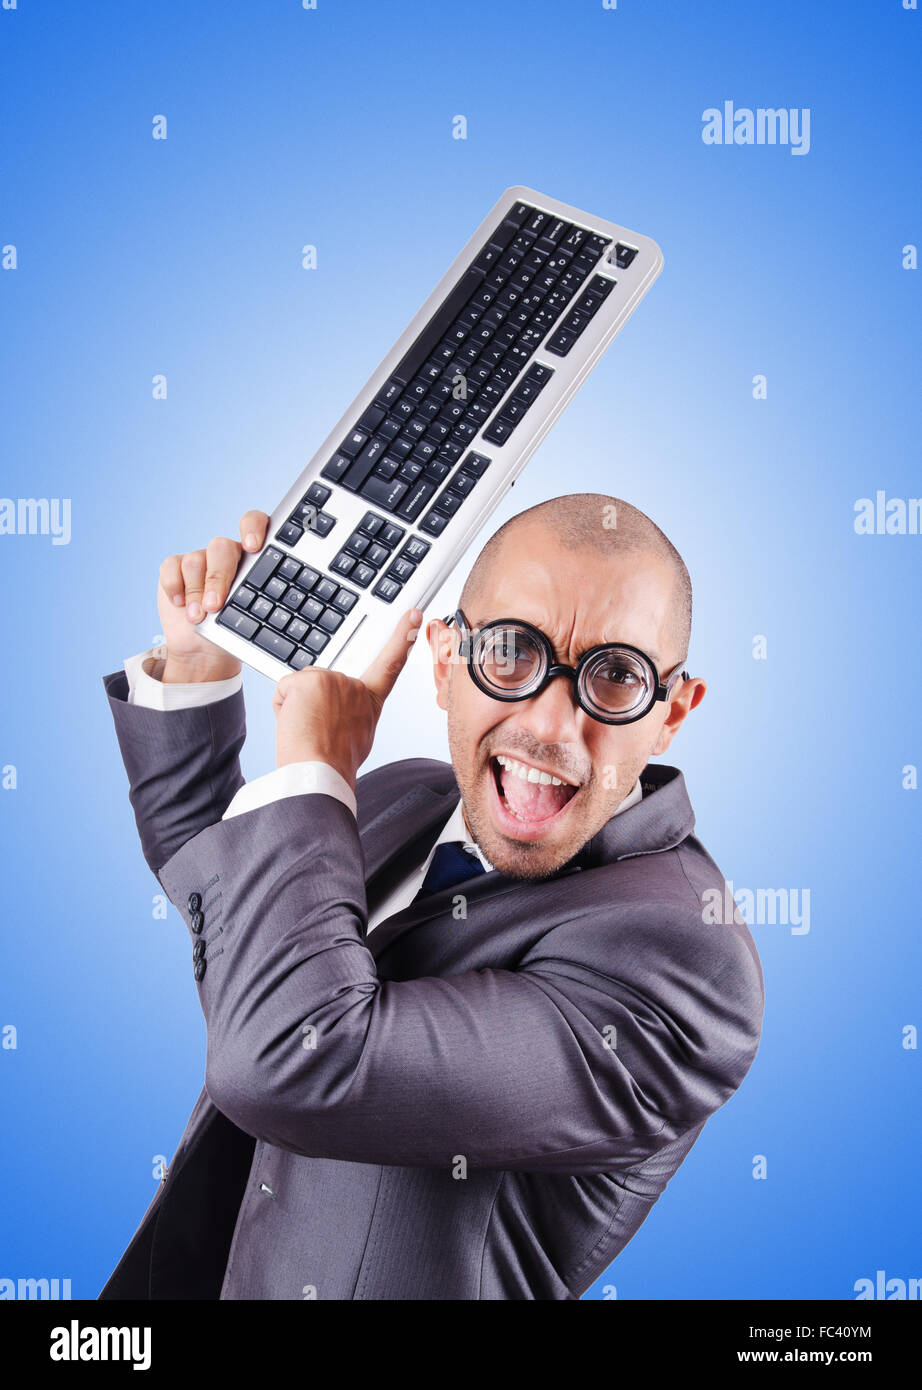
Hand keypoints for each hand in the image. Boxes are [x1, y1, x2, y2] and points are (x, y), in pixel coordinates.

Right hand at [157, 509, 269, 680]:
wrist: (204, 651)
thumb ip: (266, 607)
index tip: (254, 546)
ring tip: (199, 617)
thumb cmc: (236, 632)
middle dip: (218, 577)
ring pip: (195, 560)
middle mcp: (226, 555)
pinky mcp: (175, 569)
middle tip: (216, 605)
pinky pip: (171, 566)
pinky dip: (175, 586)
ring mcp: (200, 559)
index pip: (254, 525)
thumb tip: (284, 612)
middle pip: (222, 547)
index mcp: (252, 558)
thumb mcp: (256, 621)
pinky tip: (180, 604)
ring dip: (196, 591)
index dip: (253, 528)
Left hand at [273, 607, 422, 789]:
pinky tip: (296, 726)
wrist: (321, 777)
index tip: (414, 616)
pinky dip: (283, 709)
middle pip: (322, 684)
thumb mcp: (354, 738)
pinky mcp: (310, 681)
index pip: (390, 665)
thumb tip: (330, 710)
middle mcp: (356, 688)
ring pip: (301, 689)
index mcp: (370, 702)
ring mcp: (334, 681)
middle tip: (318, 734)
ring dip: (298, 709)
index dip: (402, 638)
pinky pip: (284, 692)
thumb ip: (349, 714)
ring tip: (309, 733)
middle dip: (312, 705)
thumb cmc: (333, 765)